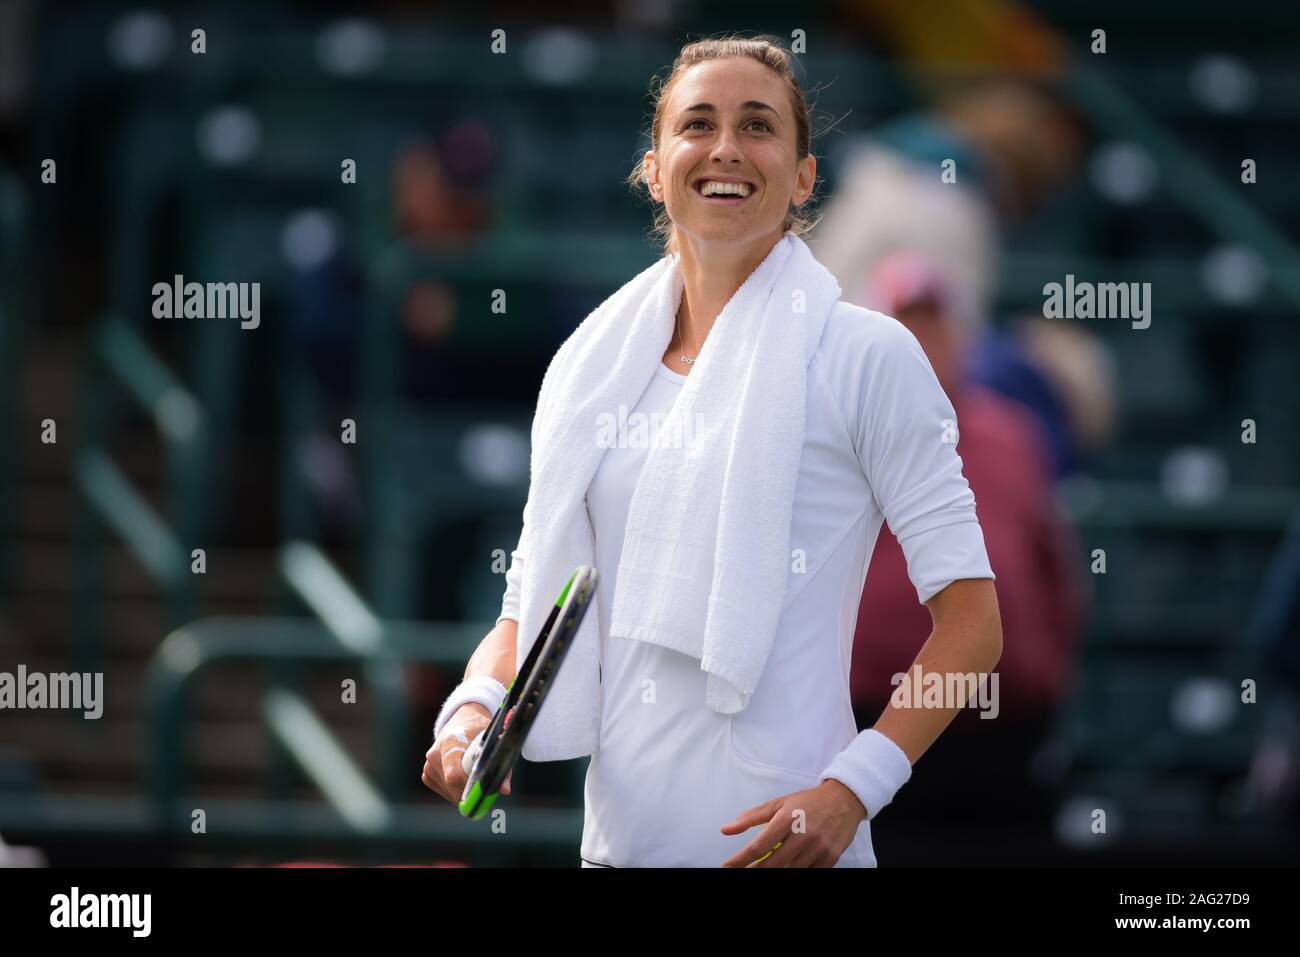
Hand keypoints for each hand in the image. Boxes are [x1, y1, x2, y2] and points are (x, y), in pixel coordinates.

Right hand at [421, 703, 511, 804]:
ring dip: (464, 791)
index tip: (483, 790)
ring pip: (449, 793)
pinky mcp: (427, 774)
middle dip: (471, 792)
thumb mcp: (493, 741)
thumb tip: (504, 790)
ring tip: (473, 776)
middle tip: (484, 786)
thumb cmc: (479, 730)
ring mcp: (428, 765)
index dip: (470, 787)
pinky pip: (444, 791)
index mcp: (451, 742)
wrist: (462, 719)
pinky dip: (456, 790)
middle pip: (453, 788)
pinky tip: (463, 777)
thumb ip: (498, 764)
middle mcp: (435, 754)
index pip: (454, 775)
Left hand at [720, 779, 866, 866]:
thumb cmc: (808, 802)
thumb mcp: (778, 803)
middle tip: (743, 873)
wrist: (844, 800)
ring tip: (763, 871)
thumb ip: (751, 817)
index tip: (729, 866)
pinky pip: (808, 873)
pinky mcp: (830, 858)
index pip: (760, 845)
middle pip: (773, 863)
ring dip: (774, 873)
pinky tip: (786, 869)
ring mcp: (818, 848)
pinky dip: (794, 874)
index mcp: (787, 818)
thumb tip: (726, 829)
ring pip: (790, 871)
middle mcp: (803, 834)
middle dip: (755, 870)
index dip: (741, 859)